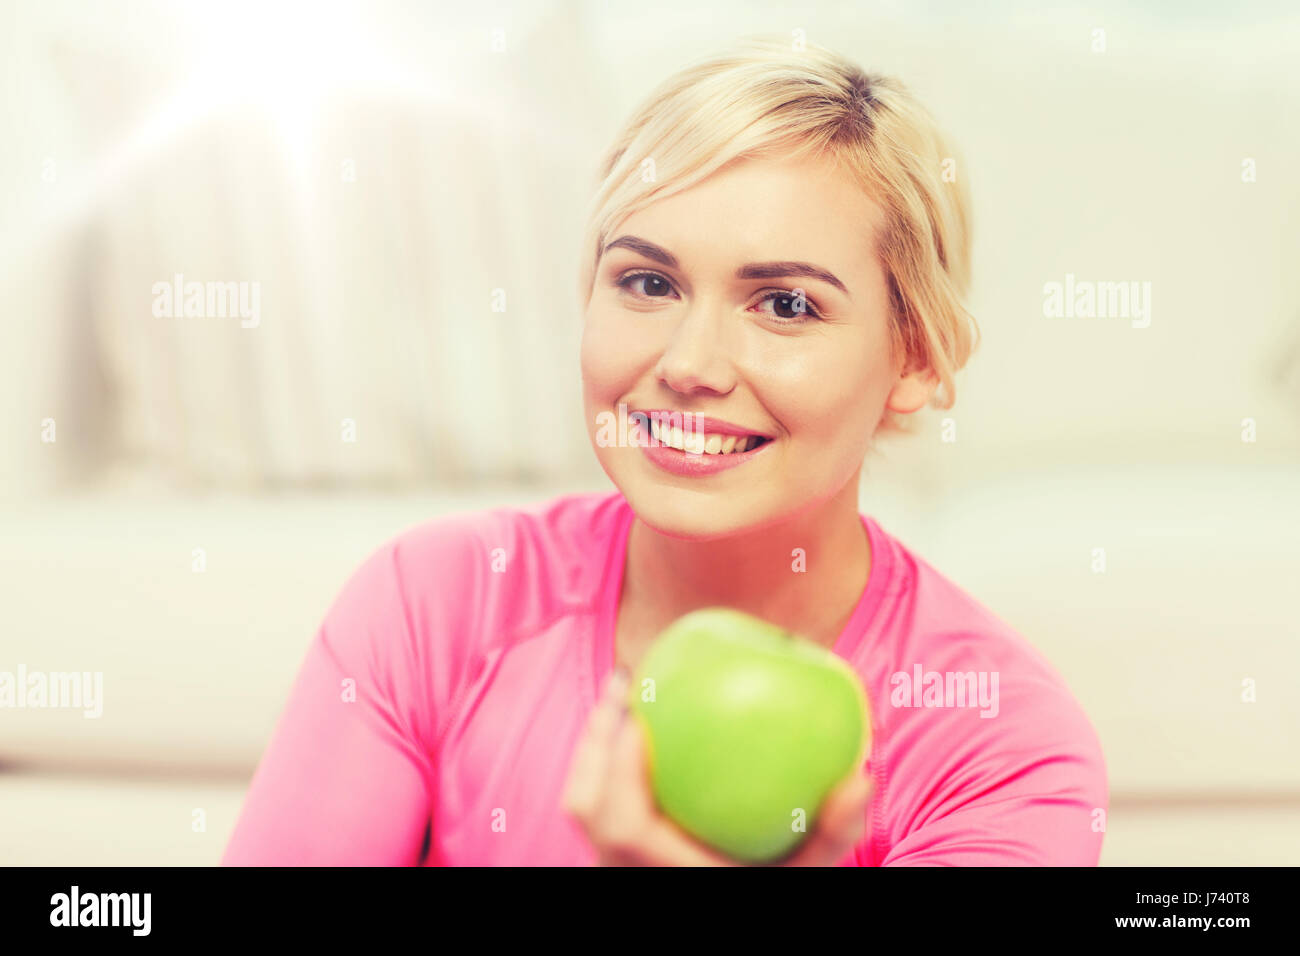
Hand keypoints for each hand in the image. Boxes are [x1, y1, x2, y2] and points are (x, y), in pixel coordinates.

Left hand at [561, 668, 873, 865]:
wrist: (730, 925)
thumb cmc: (770, 893)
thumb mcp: (808, 876)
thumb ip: (834, 833)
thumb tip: (865, 774)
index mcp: (662, 871)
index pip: (623, 825)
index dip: (619, 767)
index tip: (639, 715)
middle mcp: (626, 872)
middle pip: (584, 805)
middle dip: (596, 740)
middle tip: (626, 685)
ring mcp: (614, 867)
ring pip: (582, 803)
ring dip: (596, 747)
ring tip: (622, 696)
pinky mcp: (615, 858)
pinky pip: (596, 806)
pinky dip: (605, 766)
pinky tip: (637, 732)